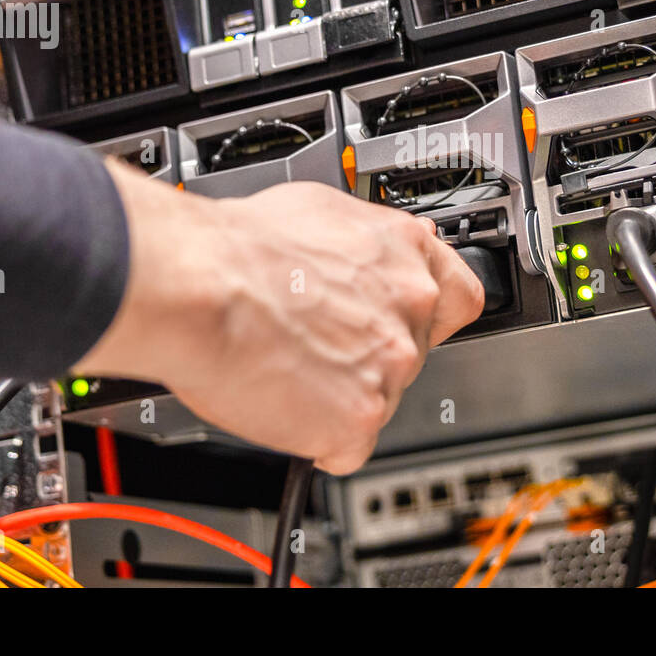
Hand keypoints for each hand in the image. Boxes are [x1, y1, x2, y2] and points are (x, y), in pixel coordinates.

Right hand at [73, 164, 484, 473]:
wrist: (198, 286)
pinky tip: (283, 404)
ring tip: (286, 368)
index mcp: (405, 253)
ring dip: (340, 394)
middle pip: (411, 351)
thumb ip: (365, 242)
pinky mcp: (360, 418)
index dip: (428, 314)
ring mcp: (391, 365)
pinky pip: (348, 444)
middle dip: (368, 355)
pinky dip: (317, 437)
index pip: (458, 296)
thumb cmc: (238, 246)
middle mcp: (410, 308)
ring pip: (380, 398)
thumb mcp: (320, 210)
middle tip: (317, 347)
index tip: (409, 322)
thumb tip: (371, 250)